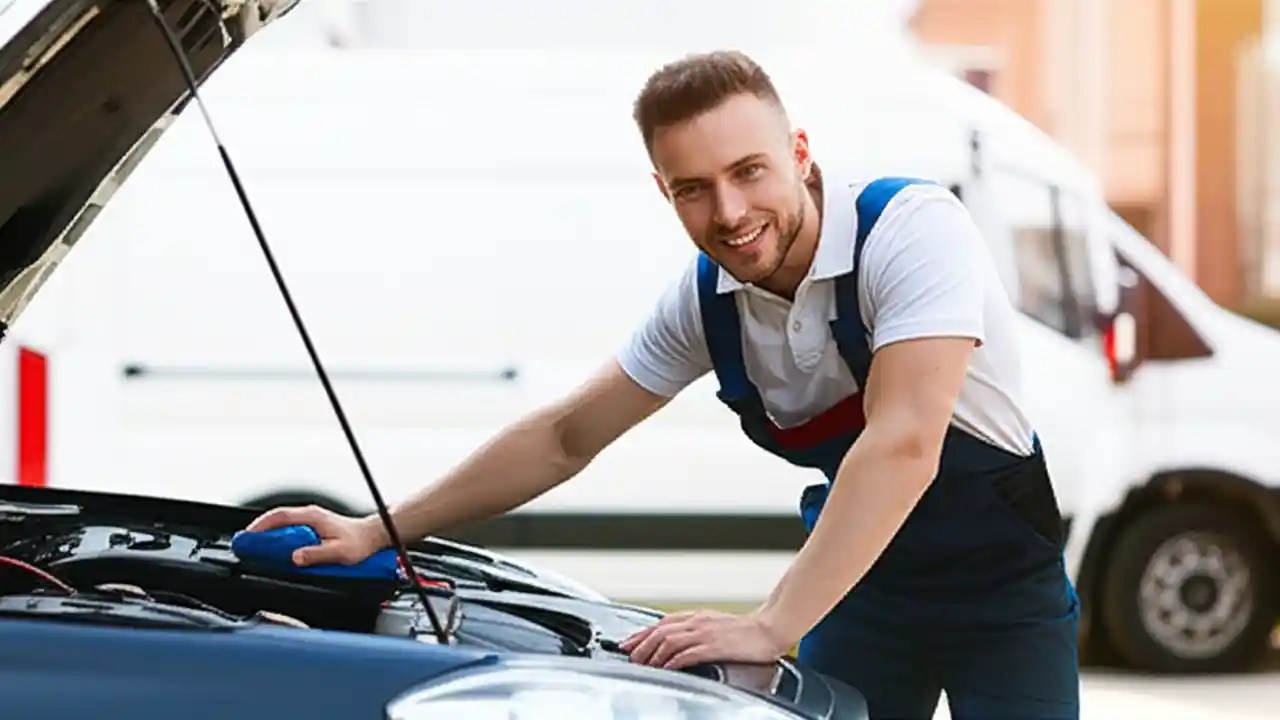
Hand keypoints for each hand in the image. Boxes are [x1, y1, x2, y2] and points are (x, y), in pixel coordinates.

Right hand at [244, 504, 386, 566]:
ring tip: (255, 546)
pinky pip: (289, 528)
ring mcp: (311, 519)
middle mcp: (310, 515)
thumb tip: (296, 557)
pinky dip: (278, 536)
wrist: (372, 536)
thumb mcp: (339, 552)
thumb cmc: (359, 543)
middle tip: (246, 543)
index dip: (261, 526)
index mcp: (312, 517)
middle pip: (276, 518)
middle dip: (259, 529)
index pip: (279, 516)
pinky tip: (274, 547)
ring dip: (268, 532)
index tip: (248, 537)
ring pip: (282, 522)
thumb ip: (316, 554)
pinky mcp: (312, 526)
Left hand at [619, 609, 790, 669]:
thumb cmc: (745, 631)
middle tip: (630, 657)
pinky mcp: (714, 646)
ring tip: (643, 664)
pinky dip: (673, 660)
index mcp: (696, 616)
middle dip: (641, 644)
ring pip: (669, 640)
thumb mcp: (714, 626)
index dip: (641, 633)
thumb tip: (673, 642)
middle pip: (660, 631)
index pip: (661, 623)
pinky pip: (688, 653)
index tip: (627, 644)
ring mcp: (705, 633)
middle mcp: (697, 622)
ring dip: (652, 653)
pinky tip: (665, 668)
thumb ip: (694, 631)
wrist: (769, 629)